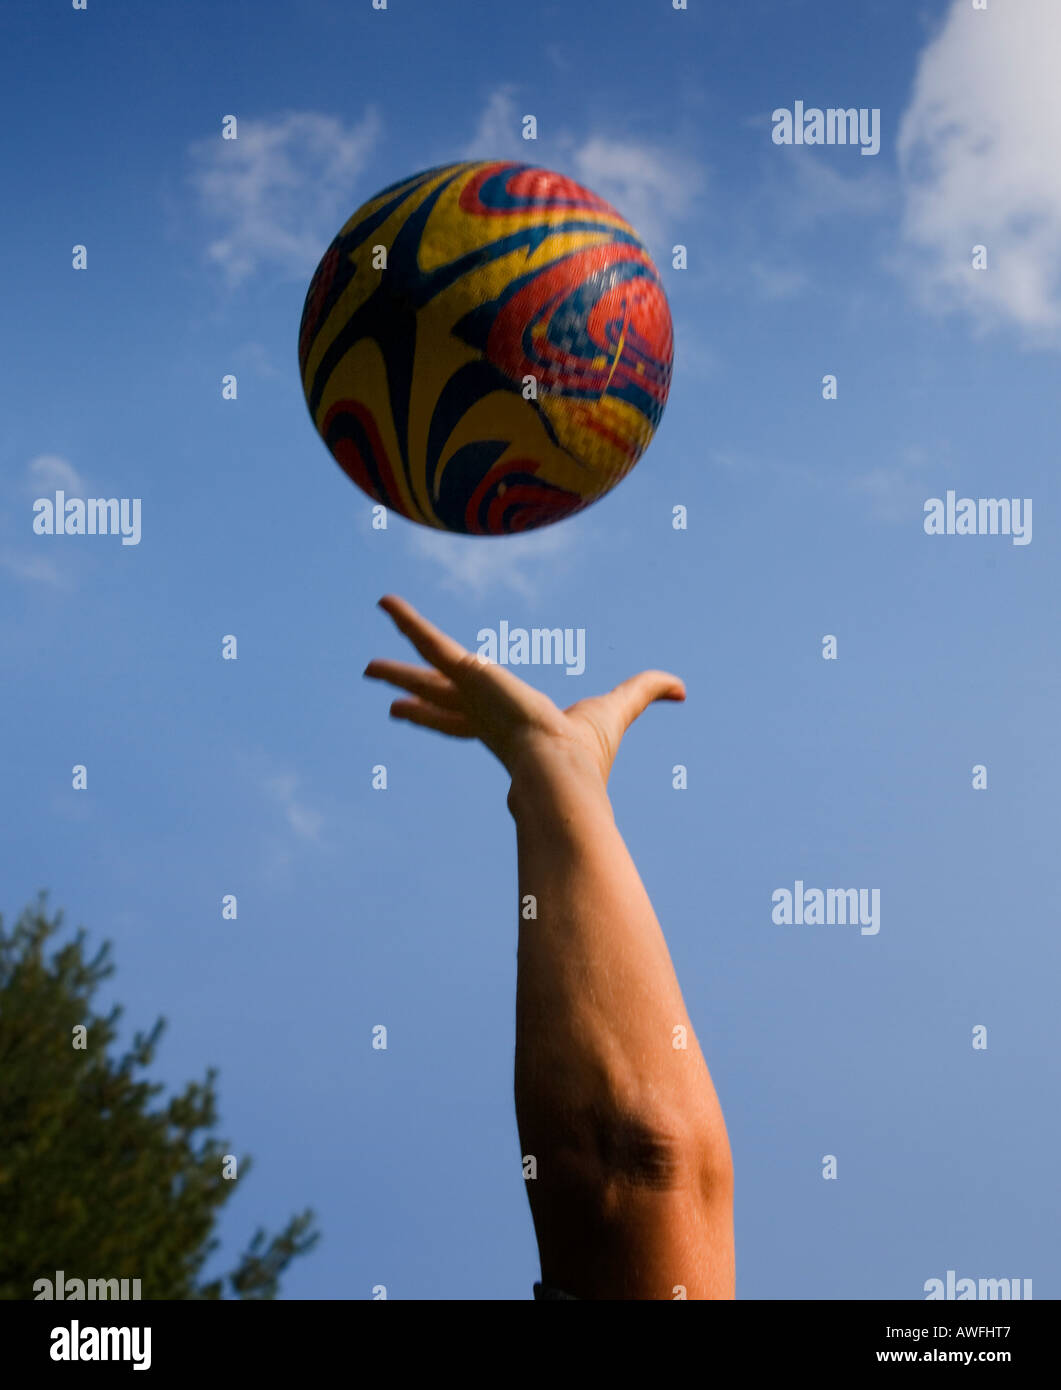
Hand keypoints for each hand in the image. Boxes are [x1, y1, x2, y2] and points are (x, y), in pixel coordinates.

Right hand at [364, 595, 684, 786]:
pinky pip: (430, 641)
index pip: (464, 718)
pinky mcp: (465, 674)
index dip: (439, 712)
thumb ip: (646, 692)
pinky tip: (387, 602)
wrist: (559, 770)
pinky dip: (408, 620)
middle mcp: (478, 715)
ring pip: (425, 673)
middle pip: (435, 700)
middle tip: (379, 682)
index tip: (413, 709)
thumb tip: (683, 689)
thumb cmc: (587, 751)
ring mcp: (467, 696)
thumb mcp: (620, 707)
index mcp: (503, 727)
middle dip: (409, 692)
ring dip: (396, 666)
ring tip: (365, 666)